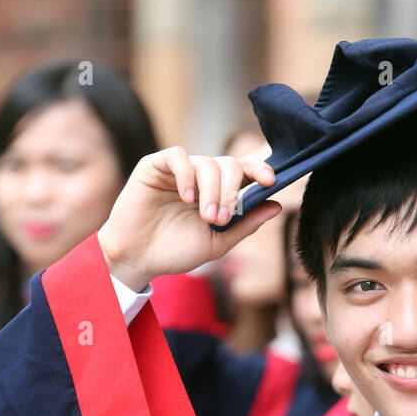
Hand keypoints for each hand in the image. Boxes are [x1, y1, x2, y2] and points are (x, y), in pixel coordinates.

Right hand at [96, 147, 281, 291]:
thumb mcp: (218, 243)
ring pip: (207, 163)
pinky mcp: (155, 166)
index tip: (270, 182)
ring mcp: (179, 170)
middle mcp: (202, 177)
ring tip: (205, 217)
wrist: (139, 258)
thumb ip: (245, 224)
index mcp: (219, 192)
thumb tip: (277, 205)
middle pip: (229, 164)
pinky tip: (187, 197)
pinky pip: (178, 157)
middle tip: (220, 218)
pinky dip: (187, 175)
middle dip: (231, 191)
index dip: (259, 170)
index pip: (244, 170)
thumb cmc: (176, 251)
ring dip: (212, 191)